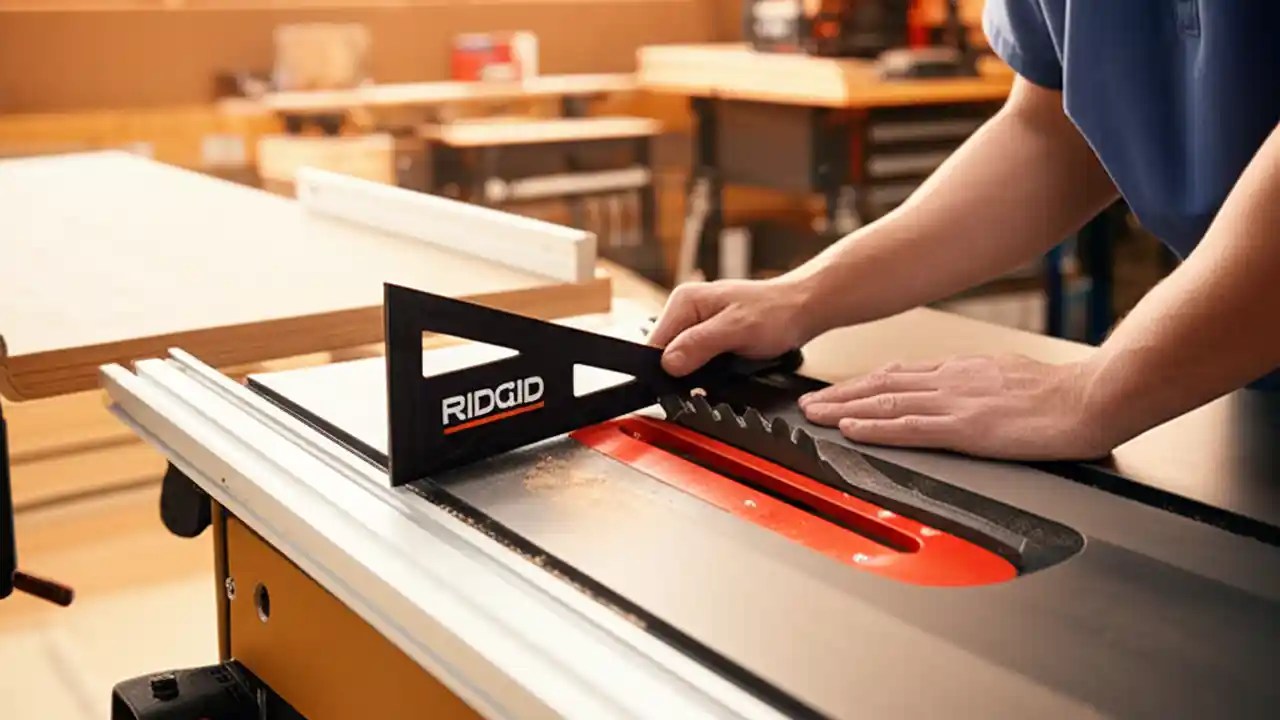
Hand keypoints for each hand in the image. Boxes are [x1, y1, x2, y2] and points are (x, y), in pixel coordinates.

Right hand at [649, 278, 816, 376]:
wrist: (801, 309)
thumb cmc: (776, 312)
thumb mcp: (736, 329)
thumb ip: (700, 344)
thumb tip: (668, 363)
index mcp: (684, 301)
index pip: (655, 343)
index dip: (664, 368)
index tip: (682, 383)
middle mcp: (685, 310)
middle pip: (665, 354)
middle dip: (683, 372)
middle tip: (711, 377)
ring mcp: (696, 324)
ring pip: (680, 361)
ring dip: (697, 373)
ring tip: (723, 370)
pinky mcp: (707, 337)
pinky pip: (695, 361)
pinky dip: (707, 372)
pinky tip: (724, 370)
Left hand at [798, 354, 1114, 460]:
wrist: (1091, 398)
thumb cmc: (1062, 394)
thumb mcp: (1011, 378)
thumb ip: (980, 385)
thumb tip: (967, 394)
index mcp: (963, 370)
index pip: (901, 375)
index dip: (865, 383)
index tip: (841, 391)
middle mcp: (951, 380)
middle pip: (882, 385)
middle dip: (842, 394)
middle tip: (809, 404)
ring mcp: (955, 402)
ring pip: (885, 402)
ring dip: (845, 409)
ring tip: (816, 416)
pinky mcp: (966, 427)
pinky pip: (908, 427)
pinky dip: (874, 427)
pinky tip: (851, 429)